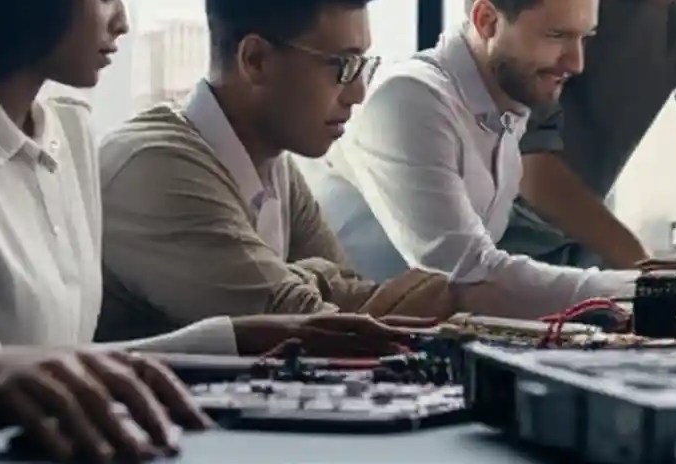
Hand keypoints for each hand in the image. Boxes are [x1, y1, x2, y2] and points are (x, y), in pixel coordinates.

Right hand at [0, 349, 209, 462]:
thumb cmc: (39, 383)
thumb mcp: (80, 381)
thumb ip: (116, 397)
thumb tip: (163, 428)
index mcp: (98, 356)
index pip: (148, 370)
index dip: (175, 395)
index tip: (199, 424)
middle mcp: (74, 359)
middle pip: (118, 385)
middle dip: (145, 417)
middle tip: (165, 446)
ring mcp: (41, 371)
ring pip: (77, 402)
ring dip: (99, 431)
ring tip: (115, 458)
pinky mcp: (10, 389)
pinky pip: (34, 413)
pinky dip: (51, 435)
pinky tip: (65, 456)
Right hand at [231, 313, 439, 356]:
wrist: (240, 332)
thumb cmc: (271, 336)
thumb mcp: (306, 337)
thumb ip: (329, 338)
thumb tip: (349, 341)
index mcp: (332, 322)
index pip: (374, 322)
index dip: (402, 323)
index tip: (429, 326)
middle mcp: (330, 322)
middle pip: (375, 323)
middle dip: (405, 326)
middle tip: (435, 329)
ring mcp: (317, 330)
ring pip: (358, 333)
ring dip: (385, 339)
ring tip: (412, 345)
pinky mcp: (304, 338)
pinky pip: (333, 345)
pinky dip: (353, 349)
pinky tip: (369, 354)